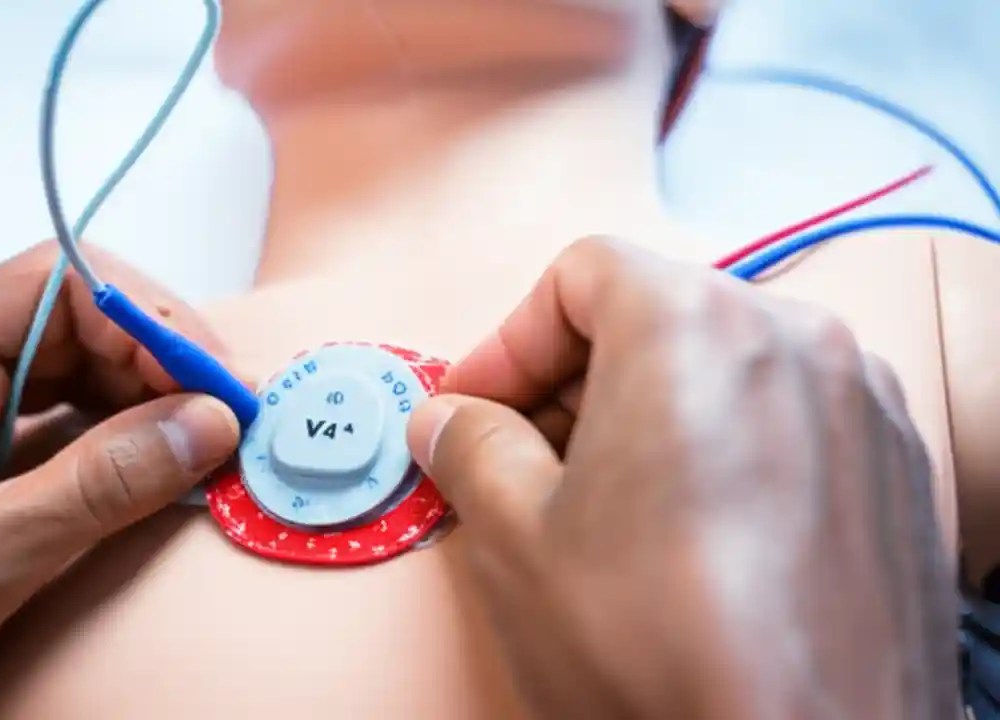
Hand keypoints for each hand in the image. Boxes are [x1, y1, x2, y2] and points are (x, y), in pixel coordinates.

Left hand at [0, 244, 241, 718]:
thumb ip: (102, 486)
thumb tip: (207, 424)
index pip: (65, 283)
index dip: (158, 326)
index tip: (220, 389)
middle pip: (69, 320)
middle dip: (156, 365)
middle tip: (224, 425)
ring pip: (58, 371)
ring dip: (132, 406)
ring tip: (194, 454)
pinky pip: (34, 423)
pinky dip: (95, 445)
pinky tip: (137, 478)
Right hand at [407, 238, 957, 718]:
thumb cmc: (674, 663)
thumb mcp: (515, 541)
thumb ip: (469, 450)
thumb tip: (452, 421)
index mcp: (694, 327)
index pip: (580, 275)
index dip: (509, 341)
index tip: (477, 402)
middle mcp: (796, 342)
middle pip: (655, 316)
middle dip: (572, 383)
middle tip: (520, 458)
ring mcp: (861, 406)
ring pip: (723, 369)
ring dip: (644, 418)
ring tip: (599, 508)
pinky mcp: (895, 472)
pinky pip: (786, 422)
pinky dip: (721, 451)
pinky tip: (683, 536)